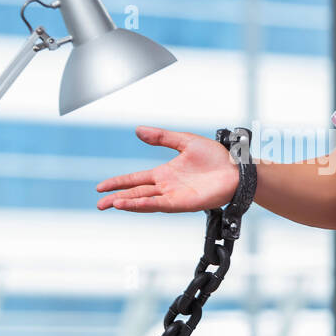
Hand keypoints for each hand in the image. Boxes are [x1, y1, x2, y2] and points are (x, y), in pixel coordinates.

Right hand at [96, 125, 238, 212]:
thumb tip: (138, 130)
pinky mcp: (183, 203)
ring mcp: (173, 196)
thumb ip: (162, 137)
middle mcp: (166, 187)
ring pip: (145, 201)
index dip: (119, 182)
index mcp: (164, 173)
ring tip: (112, 204)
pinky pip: (159, 205)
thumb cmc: (216, 156)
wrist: (235, 168)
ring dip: (128, 203)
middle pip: (136, 193)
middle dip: (116, 198)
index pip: (135, 179)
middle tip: (99, 204)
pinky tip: (130, 204)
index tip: (101, 187)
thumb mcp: (184, 141)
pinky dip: (143, 205)